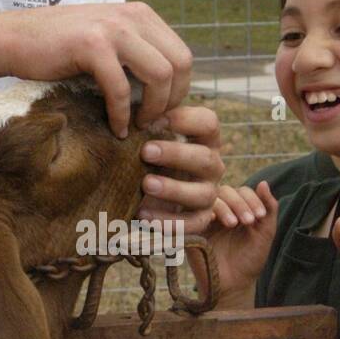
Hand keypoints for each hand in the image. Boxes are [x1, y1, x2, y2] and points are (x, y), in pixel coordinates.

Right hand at [1, 2, 192, 137]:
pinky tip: (116, 128)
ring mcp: (113, 28)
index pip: (183, 55)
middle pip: (180, 64)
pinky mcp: (92, 46)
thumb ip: (136, 54)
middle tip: (152, 121)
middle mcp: (132, 17)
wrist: (14, 38)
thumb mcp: (108, 41)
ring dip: (152, 108)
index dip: (180, 90)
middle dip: (172, 100)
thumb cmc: (60, 48)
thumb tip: (167, 88)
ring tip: (138, 125)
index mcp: (141, 15)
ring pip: (160, 75)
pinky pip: (121, 89)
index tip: (160, 111)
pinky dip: (121, 114)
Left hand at [137, 105, 224, 234]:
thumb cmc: (155, 158)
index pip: (209, 122)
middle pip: (205, 158)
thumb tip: (126, 114)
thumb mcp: (154, 139)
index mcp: (205, 141)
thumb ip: (148, 126)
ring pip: (202, 193)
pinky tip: (143, 215)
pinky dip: (169, 222)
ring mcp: (209, 193)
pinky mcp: (201, 219)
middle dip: (175, 154)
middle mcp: (213, 166)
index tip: (153, 121)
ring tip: (145, 185)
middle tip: (145, 152)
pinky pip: (193, 224)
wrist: (158, 196)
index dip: (184, 119)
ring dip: (173, 189)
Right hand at [186, 179, 278, 301]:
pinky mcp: (189, 227)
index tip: (260, 217)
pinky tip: (213, 222)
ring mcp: (203, 217)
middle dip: (239, 203)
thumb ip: (269, 209)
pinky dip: (204, 212)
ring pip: (209, 198)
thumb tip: (263, 182)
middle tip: (249, 221)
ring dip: (224, 207)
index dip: (251, 199)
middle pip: (224, 190)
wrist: (232, 285)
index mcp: (237, 209)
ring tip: (234, 224)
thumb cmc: (249, 260)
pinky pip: (192, 211)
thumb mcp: (265, 233)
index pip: (241, 190)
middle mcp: (219, 210)